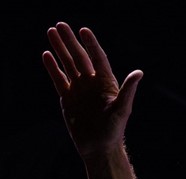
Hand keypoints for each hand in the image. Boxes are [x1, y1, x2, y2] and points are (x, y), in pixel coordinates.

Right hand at [42, 22, 142, 157]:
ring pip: (67, 65)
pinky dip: (52, 67)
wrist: (99, 148)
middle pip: (79, 57)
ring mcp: (79, 89)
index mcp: (106, 83)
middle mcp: (92, 83)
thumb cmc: (114, 130)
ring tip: (51, 32)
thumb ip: (128, 90)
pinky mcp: (67, 98)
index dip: (91, 44)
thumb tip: (138, 73)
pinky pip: (59, 79)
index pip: (97, 58)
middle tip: (60, 25)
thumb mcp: (122, 109)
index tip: (84, 30)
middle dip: (70, 41)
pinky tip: (46, 54)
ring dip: (60, 49)